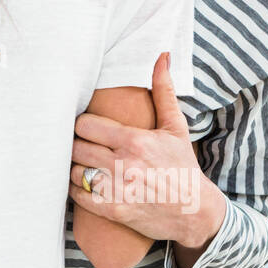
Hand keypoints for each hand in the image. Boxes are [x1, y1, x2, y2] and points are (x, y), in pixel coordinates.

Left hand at [68, 53, 225, 247]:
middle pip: (75, 147)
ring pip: (73, 171)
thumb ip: (163, 91)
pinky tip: (87, 182)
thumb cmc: (182, 165)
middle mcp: (123, 165)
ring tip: (84, 163)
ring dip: (76, 167)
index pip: (84, 125)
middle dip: (77, 144)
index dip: (82, 125)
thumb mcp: (175, 128)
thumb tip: (162, 55)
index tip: (87, 128)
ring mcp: (116, 190)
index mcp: (135, 141)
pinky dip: (77, 188)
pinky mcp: (112, 210)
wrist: (195, 212)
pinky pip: (77, 194)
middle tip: (83, 145)